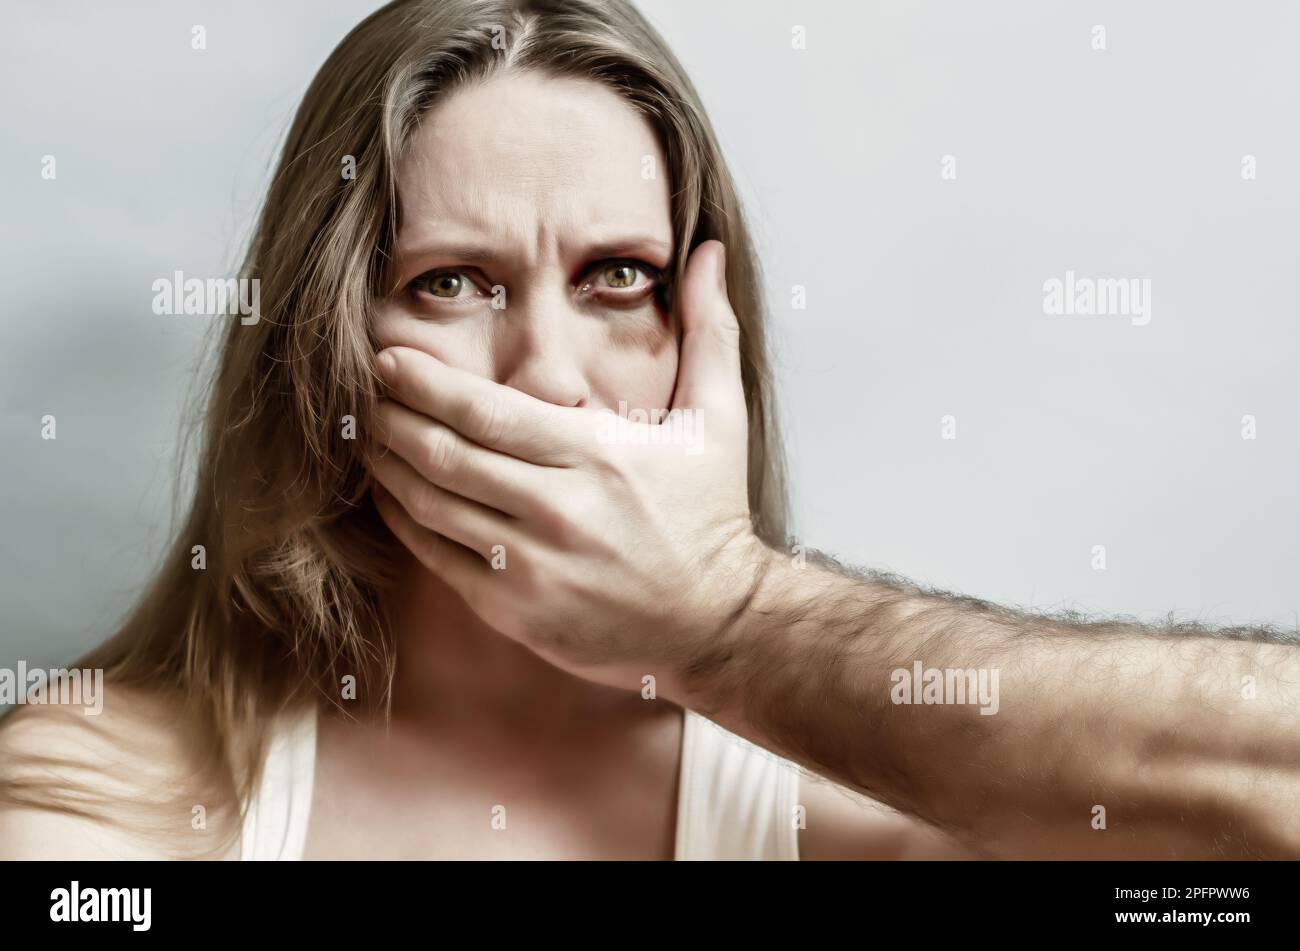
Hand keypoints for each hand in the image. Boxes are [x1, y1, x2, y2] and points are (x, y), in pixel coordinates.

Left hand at [367, 240, 773, 694]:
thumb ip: (709, 329)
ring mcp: (532, 564)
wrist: (718, 623)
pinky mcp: (515, 609)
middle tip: (360, 391)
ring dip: (387, 465)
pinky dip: (405, 521)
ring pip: (432, 505)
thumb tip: (708, 251)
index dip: (425, 383)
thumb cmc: (710, 515)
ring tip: (364, 435)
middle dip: (391, 417)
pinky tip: (390, 493)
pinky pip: (438, 558)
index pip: (486, 411)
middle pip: (445, 453)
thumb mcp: (720, 418)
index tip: (387, 359)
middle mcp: (558, 508)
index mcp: (596, 453)